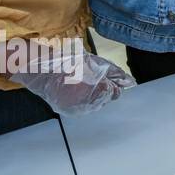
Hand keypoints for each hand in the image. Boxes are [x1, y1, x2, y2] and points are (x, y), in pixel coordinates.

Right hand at [8, 47, 135, 115]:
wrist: (43, 69)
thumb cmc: (71, 62)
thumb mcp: (98, 63)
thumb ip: (117, 74)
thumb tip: (131, 83)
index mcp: (98, 88)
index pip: (113, 92)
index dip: (108, 82)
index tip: (99, 76)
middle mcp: (89, 102)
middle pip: (105, 99)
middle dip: (101, 89)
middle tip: (88, 78)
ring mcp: (78, 109)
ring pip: (95, 105)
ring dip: (92, 95)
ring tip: (80, 84)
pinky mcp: (69, 112)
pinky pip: (83, 108)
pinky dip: (82, 101)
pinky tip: (75, 91)